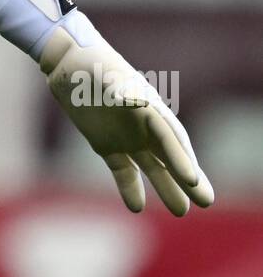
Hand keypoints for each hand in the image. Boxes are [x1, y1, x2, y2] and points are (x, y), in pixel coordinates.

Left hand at [39, 25, 213, 215]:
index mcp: (150, 107)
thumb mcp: (106, 73)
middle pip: (171, 156)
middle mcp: (144, 125)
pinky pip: (123, 171)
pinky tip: (137, 207)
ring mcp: (127, 136)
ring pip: (152, 168)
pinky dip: (129, 188)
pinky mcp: (107, 145)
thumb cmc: (92, 64)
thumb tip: (130, 97)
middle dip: (189, 179)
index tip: (192, 181)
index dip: (182, 160)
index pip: (171, 139)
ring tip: (181, 211)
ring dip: (166, 188)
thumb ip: (119, 87)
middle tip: (207, 202)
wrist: (68, 64)